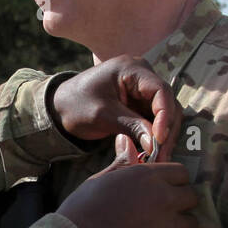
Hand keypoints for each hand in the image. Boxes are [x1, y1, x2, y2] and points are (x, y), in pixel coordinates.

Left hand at [51, 56, 182, 158]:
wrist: (59, 108)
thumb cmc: (76, 105)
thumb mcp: (103, 115)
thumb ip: (131, 125)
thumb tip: (156, 143)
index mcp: (132, 68)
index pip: (160, 90)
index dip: (164, 115)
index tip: (158, 139)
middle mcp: (142, 76)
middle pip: (167, 103)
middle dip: (166, 130)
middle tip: (161, 156)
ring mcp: (142, 90)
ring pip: (165, 114)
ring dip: (164, 136)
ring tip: (158, 158)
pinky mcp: (140, 104)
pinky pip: (155, 120)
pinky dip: (155, 136)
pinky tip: (153, 153)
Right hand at [57, 135, 197, 227]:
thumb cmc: (82, 210)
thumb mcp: (100, 180)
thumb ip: (122, 162)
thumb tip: (126, 140)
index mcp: (148, 176)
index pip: (181, 172)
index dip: (172, 180)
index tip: (162, 188)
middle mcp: (164, 199)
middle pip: (191, 197)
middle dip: (179, 201)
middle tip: (161, 209)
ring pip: (190, 223)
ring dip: (178, 225)